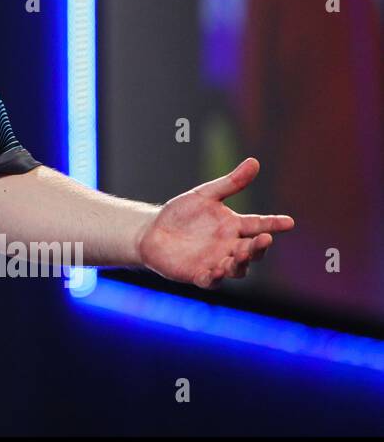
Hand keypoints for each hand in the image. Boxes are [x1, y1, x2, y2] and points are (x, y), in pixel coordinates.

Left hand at [137, 157, 293, 288]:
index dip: (274, 224)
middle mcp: (230, 247)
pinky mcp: (199, 275)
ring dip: (240, 263)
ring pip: (237, 269)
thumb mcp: (205, 195)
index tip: (289, 222)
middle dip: (259, 246)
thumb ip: (231, 183)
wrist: (152, 232)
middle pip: (252, 251)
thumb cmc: (181, 214)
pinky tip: (214, 271)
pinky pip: (210, 280)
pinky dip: (214, 277)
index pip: (259, 225)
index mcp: (234, 226)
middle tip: (264, 239)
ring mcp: (217, 262)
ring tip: (239, 255)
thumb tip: (254, 161)